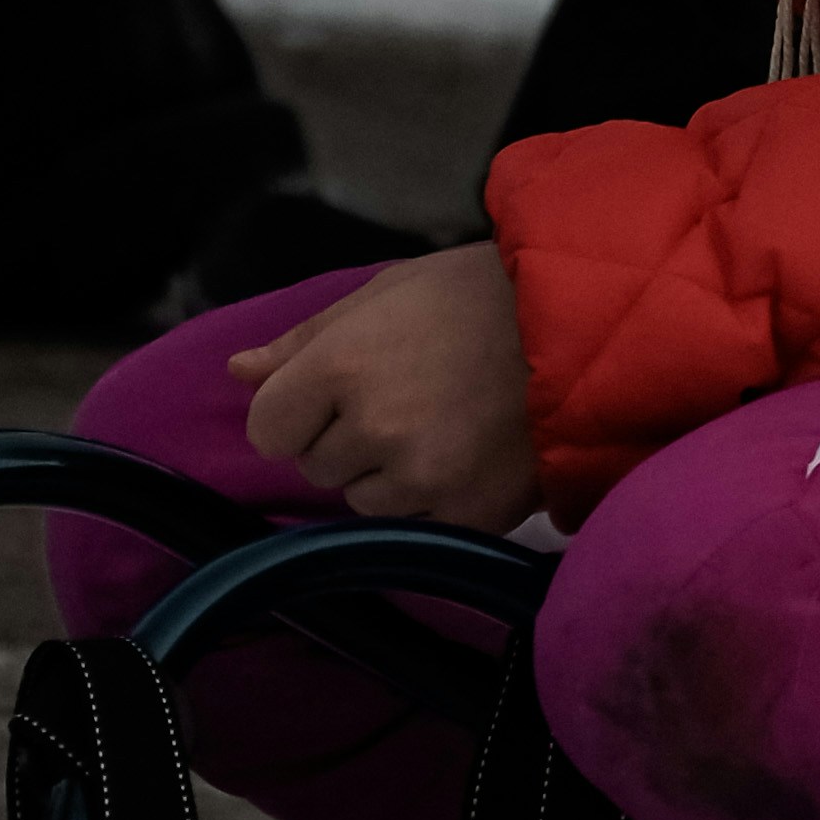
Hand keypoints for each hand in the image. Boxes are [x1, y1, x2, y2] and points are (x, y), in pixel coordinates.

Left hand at [230, 242, 541, 526]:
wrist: (582, 326)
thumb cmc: (477, 295)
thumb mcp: (385, 293)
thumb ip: (304, 340)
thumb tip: (236, 373)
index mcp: (343, 364)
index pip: (267, 428)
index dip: (295, 411)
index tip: (333, 393)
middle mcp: (374, 428)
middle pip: (316, 465)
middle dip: (346, 437)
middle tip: (406, 395)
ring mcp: (422, 478)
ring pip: (363, 501)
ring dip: (387, 473)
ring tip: (441, 423)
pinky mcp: (465, 517)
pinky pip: (415, 526)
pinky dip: (433, 499)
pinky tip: (467, 453)